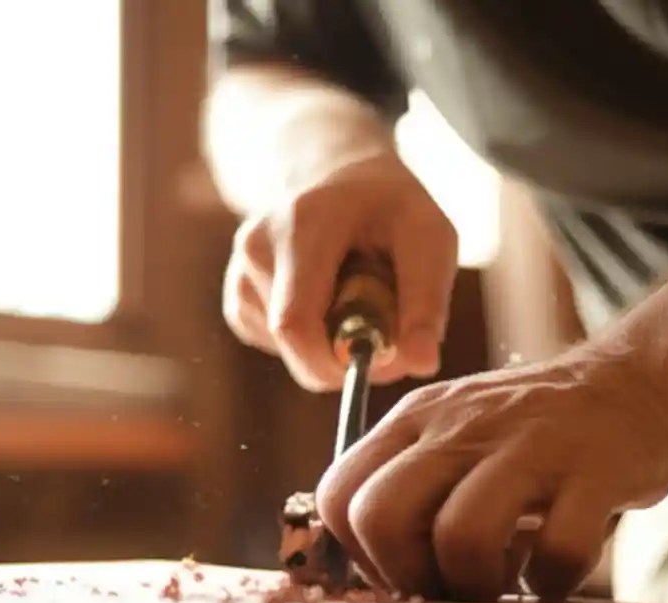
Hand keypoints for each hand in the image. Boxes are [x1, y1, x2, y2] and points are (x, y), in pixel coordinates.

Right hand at [221, 151, 457, 391]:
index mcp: (301, 225)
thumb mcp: (429, 235)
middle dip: (343, 357)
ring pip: (286, 349)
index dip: (335, 362)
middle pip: (290, 343)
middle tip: (386, 331)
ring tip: (356, 297)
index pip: (295, 322)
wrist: (335, 172)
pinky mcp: (238, 295)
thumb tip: (422, 364)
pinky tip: (327, 300)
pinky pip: (276, 345)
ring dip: (330, 345)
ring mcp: (241, 272)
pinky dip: (310, 340)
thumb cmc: (390, 205)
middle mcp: (257, 247)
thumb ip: (427, 299)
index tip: (383, 361)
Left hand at [314, 347, 667, 602]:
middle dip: (406, 575)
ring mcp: (529, 446)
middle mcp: (461, 426)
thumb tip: (364, 568)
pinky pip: (557, 550)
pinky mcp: (593, 471)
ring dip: (476, 584)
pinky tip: (553, 572)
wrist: (633, 384)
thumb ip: (404, 482)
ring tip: (501, 582)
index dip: (359, 554)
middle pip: (380, 516)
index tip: (403, 569)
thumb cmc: (530, 432)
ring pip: (460, 536)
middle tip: (447, 584)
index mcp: (416, 419)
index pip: (337, 494)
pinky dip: (551, 581)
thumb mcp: (451, 431)